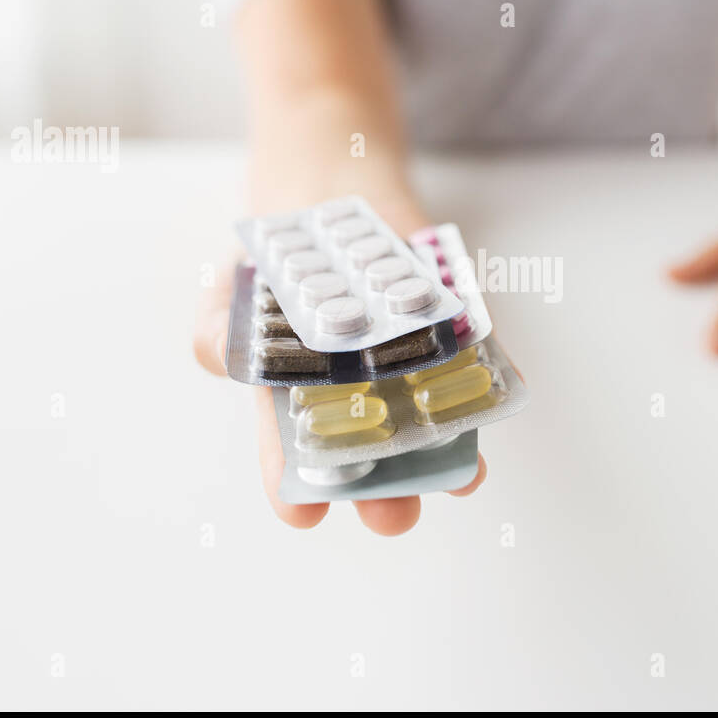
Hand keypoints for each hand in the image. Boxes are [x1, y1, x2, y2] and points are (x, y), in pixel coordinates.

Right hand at [193, 194, 486, 534]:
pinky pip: (480, 353)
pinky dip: (494, 372)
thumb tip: (223, 356)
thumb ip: (219, 330)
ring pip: (432, 417)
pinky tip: (498, 390)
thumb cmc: (273, 262)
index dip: (299, 490)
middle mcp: (360, 393)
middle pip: (374, 455)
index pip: (298, 455)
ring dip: (449, 449)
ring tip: (458, 476)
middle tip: (393, 514)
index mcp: (299, 399)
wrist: (326, 203)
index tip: (303, 514)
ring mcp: (408, 361)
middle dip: (386, 491)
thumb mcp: (228, 291)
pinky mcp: (451, 326)